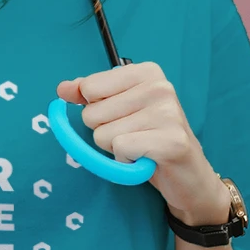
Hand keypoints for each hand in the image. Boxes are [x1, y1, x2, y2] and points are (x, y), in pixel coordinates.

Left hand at [56, 63, 230, 224]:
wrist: (188, 177)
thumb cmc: (149, 138)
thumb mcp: (118, 109)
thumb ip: (88, 95)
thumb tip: (62, 89)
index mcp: (146, 72)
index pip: (89, 87)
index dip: (95, 108)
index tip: (119, 115)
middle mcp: (159, 87)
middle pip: (93, 113)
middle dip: (105, 131)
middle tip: (133, 135)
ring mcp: (168, 113)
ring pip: (103, 134)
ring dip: (116, 149)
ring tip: (141, 147)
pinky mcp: (171, 141)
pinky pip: (120, 150)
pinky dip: (126, 161)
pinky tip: (146, 158)